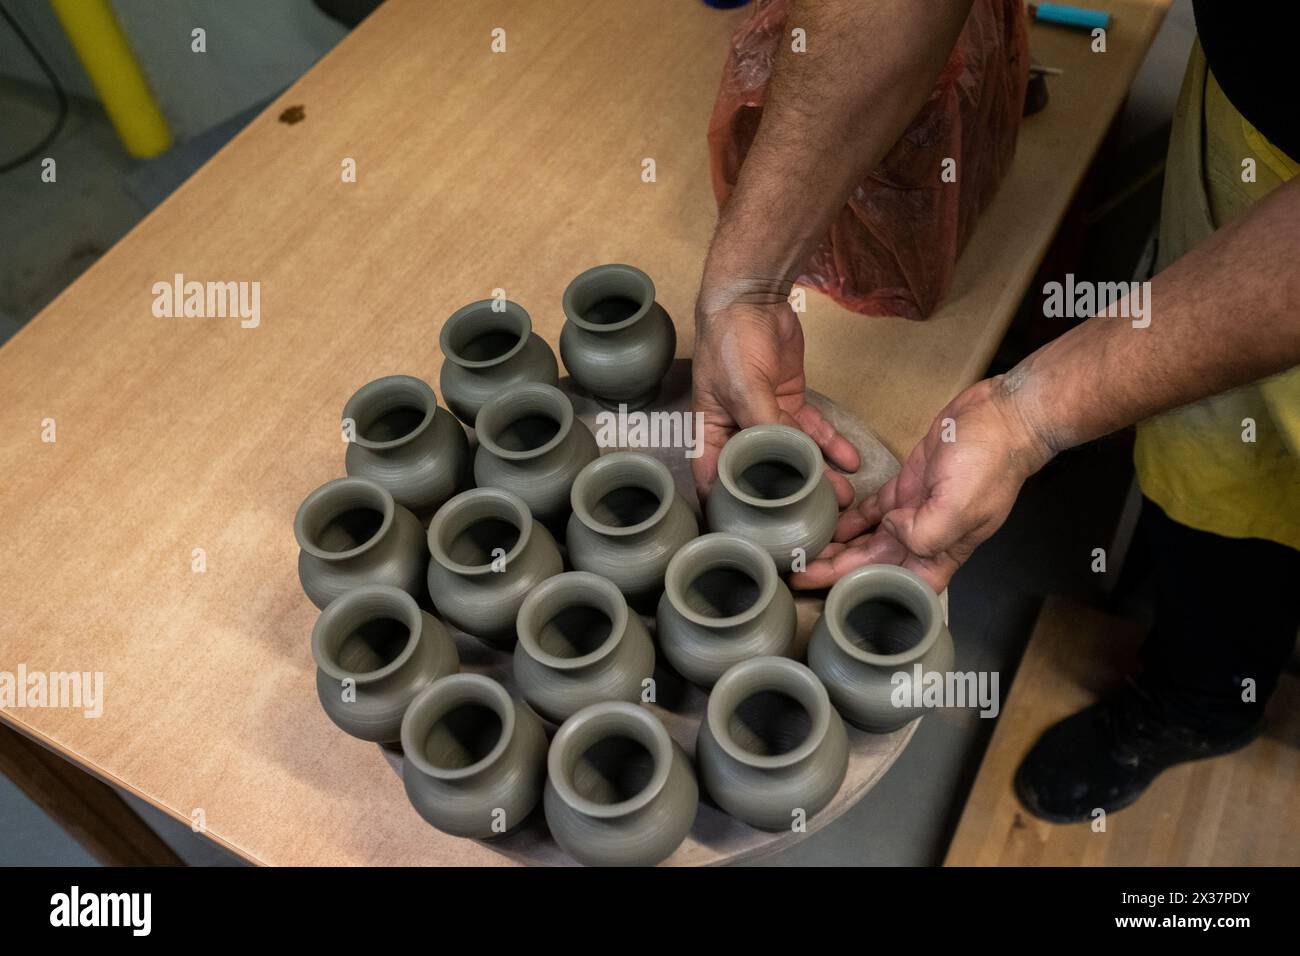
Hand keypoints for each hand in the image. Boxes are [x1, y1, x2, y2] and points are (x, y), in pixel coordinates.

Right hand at [691, 299, 859, 505]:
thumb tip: (784, 465)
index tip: (752, 537)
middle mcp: (736, 430)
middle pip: (763, 472)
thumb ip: (763, 429)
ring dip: (818, 473)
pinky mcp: (789, 402)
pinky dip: (831, 443)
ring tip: (842, 496)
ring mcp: (765, 416)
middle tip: (812, 521)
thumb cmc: (731, 342)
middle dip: (788, 496)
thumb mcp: (745, 389)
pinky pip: (812, 430)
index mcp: (711, 432)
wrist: (753, 297)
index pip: (716, 481)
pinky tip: (850, 460)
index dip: (731, 509)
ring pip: (793, 454)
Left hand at [790, 376, 1053, 592]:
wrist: (1003, 417)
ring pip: (871, 538)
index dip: (868, 594)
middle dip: (839, 571)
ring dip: (840, 546)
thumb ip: (926, 532)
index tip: (834, 597)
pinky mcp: (908, 484)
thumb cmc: (991, 462)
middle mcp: (928, 535)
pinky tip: (829, 523)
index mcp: (943, 550)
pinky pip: (874, 508)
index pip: (902, 587)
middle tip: (801, 573)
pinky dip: (852, 517)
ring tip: (806, 551)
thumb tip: (892, 533)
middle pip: (876, 565)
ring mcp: (917, 509)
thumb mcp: (960, 505)